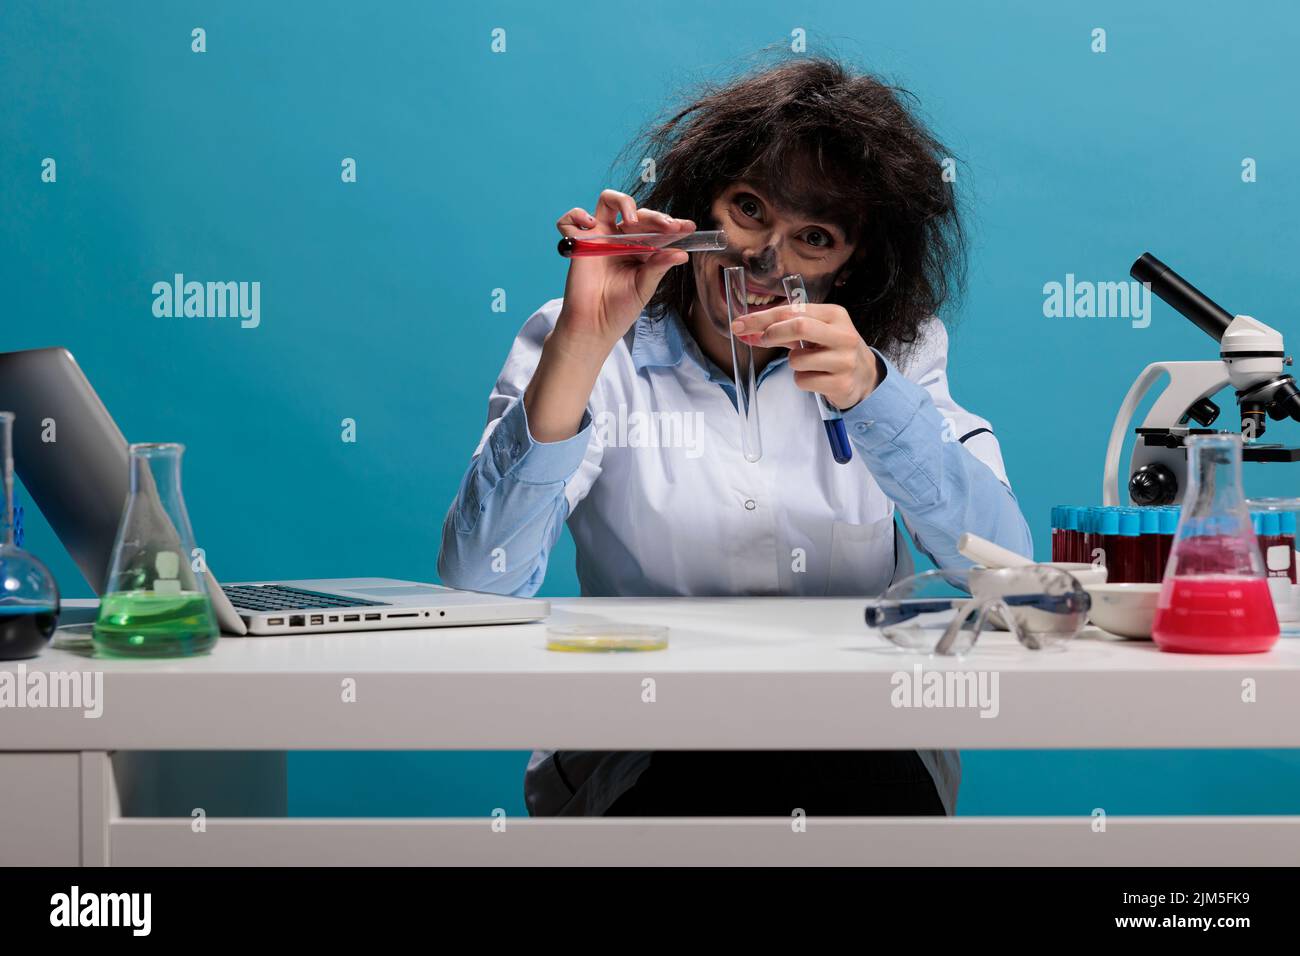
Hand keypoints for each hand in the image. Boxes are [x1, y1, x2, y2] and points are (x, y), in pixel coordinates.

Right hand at [552, 189, 694, 363]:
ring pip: (607, 201)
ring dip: (622, 202)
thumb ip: (659, 267)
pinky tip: (590, 225)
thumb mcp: (644, 287)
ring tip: (630, 220)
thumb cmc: (619, 309)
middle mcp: (621, 239)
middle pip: (637, 212)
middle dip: (654, 216)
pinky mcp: (578, 242)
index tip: (688, 227)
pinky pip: (572, 220)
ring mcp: (600, 238)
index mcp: (641, 249)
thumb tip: (682, 254)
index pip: (658, 229)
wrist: (594, 325)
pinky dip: (577, 215)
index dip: (673, 225)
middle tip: (666, 226)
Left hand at [731, 302, 880, 409]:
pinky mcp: (841, 383)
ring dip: (792, 364)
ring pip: (797, 360)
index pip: (792, 311)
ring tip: (807, 364)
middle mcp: (842, 334)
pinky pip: (803, 381)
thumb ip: (782, 330)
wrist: (865, 376)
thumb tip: (745, 331)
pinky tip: (816, 378)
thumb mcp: (815, 332)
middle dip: (772, 333)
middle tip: (761, 340)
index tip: (739, 325)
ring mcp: (844, 360)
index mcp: (834, 314)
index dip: (762, 318)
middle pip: (798, 326)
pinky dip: (802, 380)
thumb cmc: (831, 350)